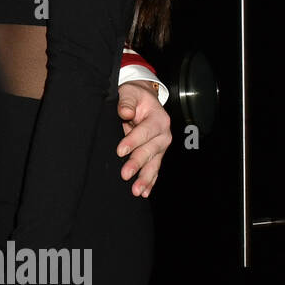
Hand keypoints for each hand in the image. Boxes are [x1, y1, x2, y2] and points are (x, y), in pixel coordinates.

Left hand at [116, 81, 170, 196]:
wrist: (145, 99)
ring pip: (154, 163)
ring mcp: (161, 146)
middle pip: (150, 150)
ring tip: (137, 190)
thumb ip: (127, 102)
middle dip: (137, 163)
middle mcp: (163, 134)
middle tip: (125, 174)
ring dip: (145, 178)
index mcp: (158, 119)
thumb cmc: (136, 96)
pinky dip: (150, 181)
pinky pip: (154, 169)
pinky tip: (144, 192)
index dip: (133, 141)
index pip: (145, 131)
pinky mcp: (157, 153)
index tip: (120, 151)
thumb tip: (125, 112)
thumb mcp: (130, 92)